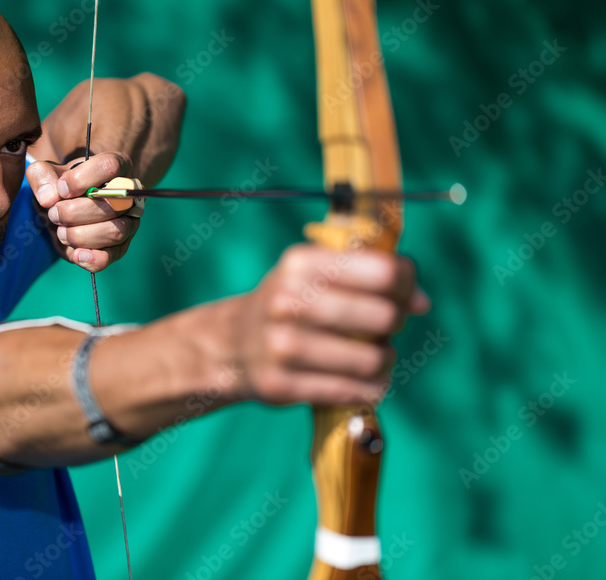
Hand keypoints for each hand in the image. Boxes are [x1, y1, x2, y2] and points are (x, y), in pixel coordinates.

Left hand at [27, 152, 140, 272]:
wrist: (63, 209)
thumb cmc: (60, 187)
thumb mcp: (46, 174)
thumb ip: (41, 176)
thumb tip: (49, 198)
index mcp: (115, 168)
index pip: (110, 166)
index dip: (83, 179)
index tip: (61, 190)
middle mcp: (128, 195)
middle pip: (113, 203)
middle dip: (76, 212)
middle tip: (54, 214)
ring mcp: (128, 222)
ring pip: (115, 231)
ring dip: (81, 235)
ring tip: (61, 232)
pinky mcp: (119, 247)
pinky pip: (113, 255)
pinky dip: (94, 258)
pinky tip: (77, 254)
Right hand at [232, 244, 430, 406]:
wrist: (233, 344)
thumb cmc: (290, 304)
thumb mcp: (314, 272)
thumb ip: (368, 275)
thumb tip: (421, 301)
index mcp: (300, 264)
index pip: (383, 271)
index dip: (407, 284)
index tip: (408, 296)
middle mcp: (287, 301)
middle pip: (384, 316)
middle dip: (395, 324)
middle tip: (385, 328)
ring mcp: (281, 345)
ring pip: (372, 359)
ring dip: (385, 360)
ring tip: (376, 357)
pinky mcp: (281, 384)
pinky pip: (352, 391)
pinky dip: (370, 388)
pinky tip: (366, 381)